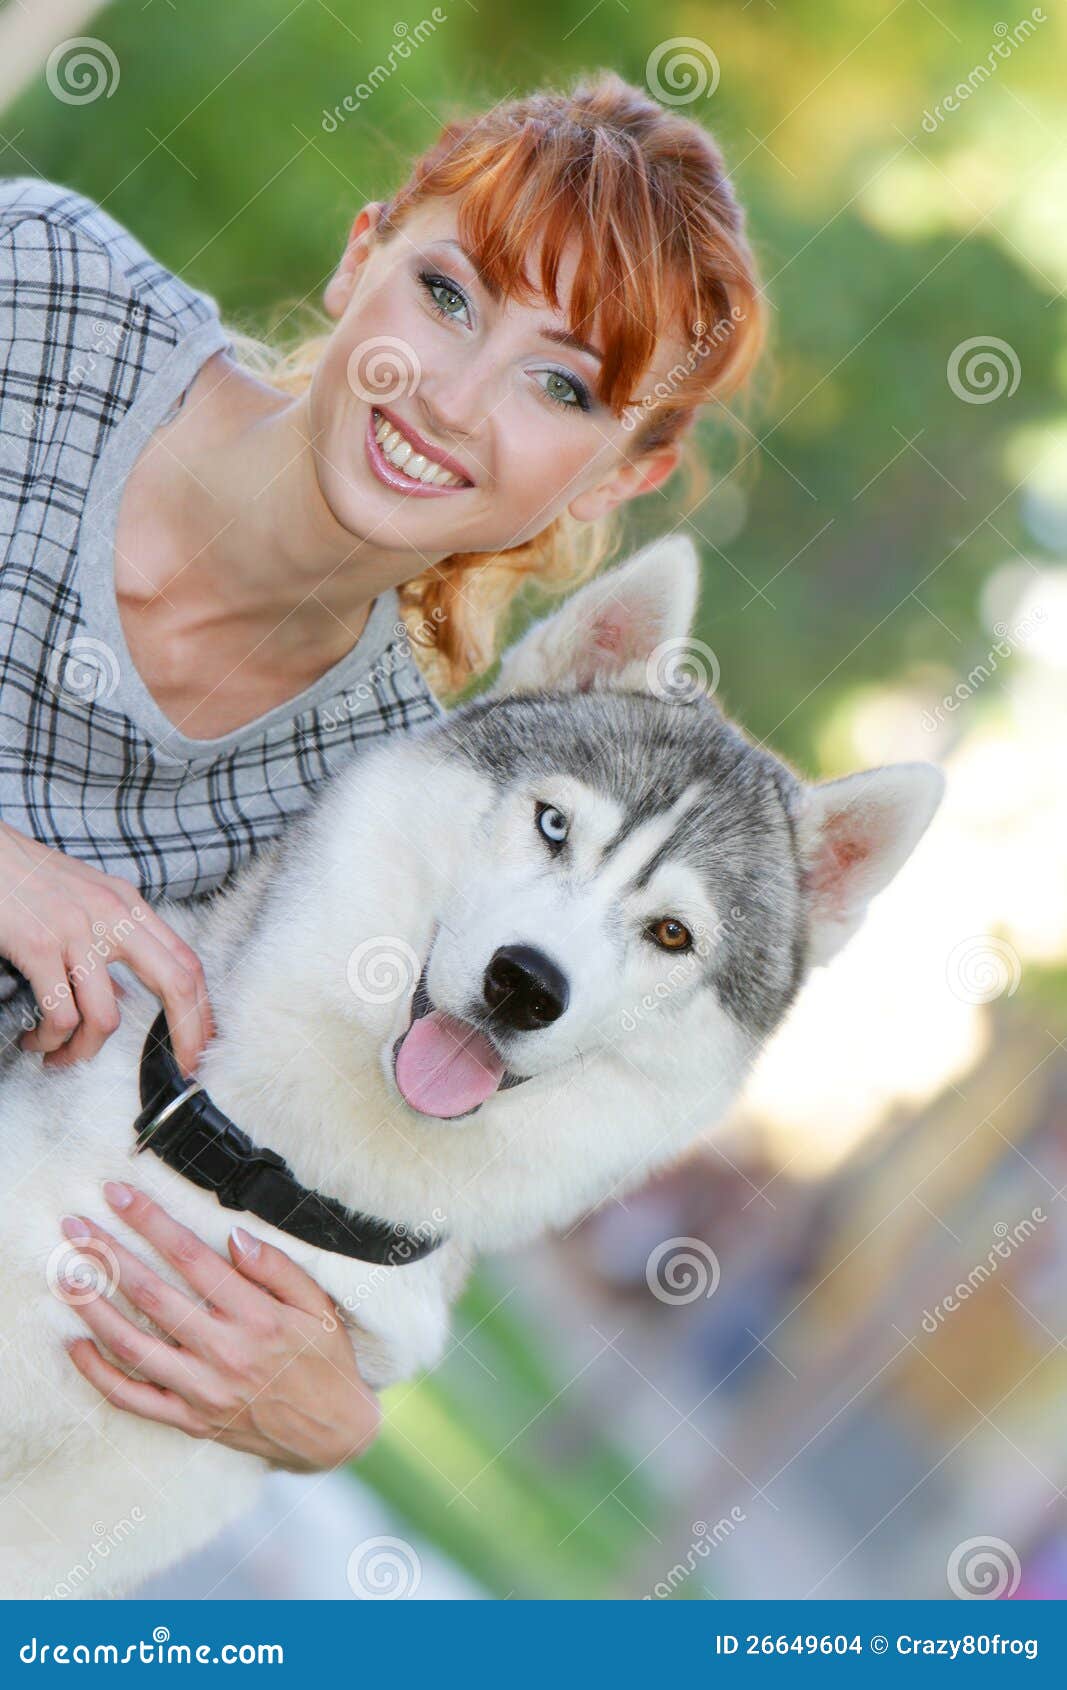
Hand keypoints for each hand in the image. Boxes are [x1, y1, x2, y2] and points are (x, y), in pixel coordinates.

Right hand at [0, 820, 212, 1075]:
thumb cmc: (27, 881)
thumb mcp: (83, 903)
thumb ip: (111, 943)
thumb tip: (125, 999)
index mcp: (128, 905)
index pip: (186, 962)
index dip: (203, 1010)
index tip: (203, 1046)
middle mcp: (113, 915)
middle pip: (176, 983)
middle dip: (185, 1036)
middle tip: (178, 1072)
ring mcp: (77, 930)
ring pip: (106, 1017)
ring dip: (83, 1052)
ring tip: (58, 1057)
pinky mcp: (39, 946)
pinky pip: (60, 1015)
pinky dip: (49, 1039)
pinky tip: (36, 1040)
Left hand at [55, 1181, 380, 1472]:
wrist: (332, 1433)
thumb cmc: (325, 1360)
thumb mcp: (319, 1305)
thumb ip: (277, 1268)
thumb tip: (234, 1236)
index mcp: (257, 1316)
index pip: (191, 1257)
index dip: (151, 1222)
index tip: (120, 1195)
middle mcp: (224, 1352)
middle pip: (152, 1294)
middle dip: (109, 1255)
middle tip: (75, 1227)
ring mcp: (202, 1390)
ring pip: (132, 1345)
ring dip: (93, 1307)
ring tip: (65, 1275)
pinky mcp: (189, 1419)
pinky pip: (133, 1398)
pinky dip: (99, 1373)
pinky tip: (77, 1346)